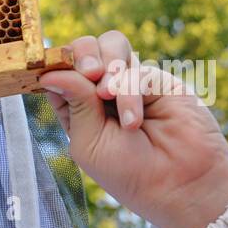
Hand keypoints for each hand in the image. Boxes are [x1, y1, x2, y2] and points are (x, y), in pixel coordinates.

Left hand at [37, 31, 227, 227]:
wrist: (180, 183)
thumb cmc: (129, 172)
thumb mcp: (89, 142)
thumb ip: (75, 104)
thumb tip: (49, 73)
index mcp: (77, 108)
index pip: (58, 71)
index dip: (53, 64)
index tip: (47, 70)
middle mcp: (101, 91)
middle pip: (83, 49)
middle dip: (81, 54)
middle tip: (89, 73)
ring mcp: (129, 82)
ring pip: (111, 44)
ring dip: (106, 64)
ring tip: (106, 94)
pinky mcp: (157, 80)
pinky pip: (136, 69)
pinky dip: (129, 92)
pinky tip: (133, 121)